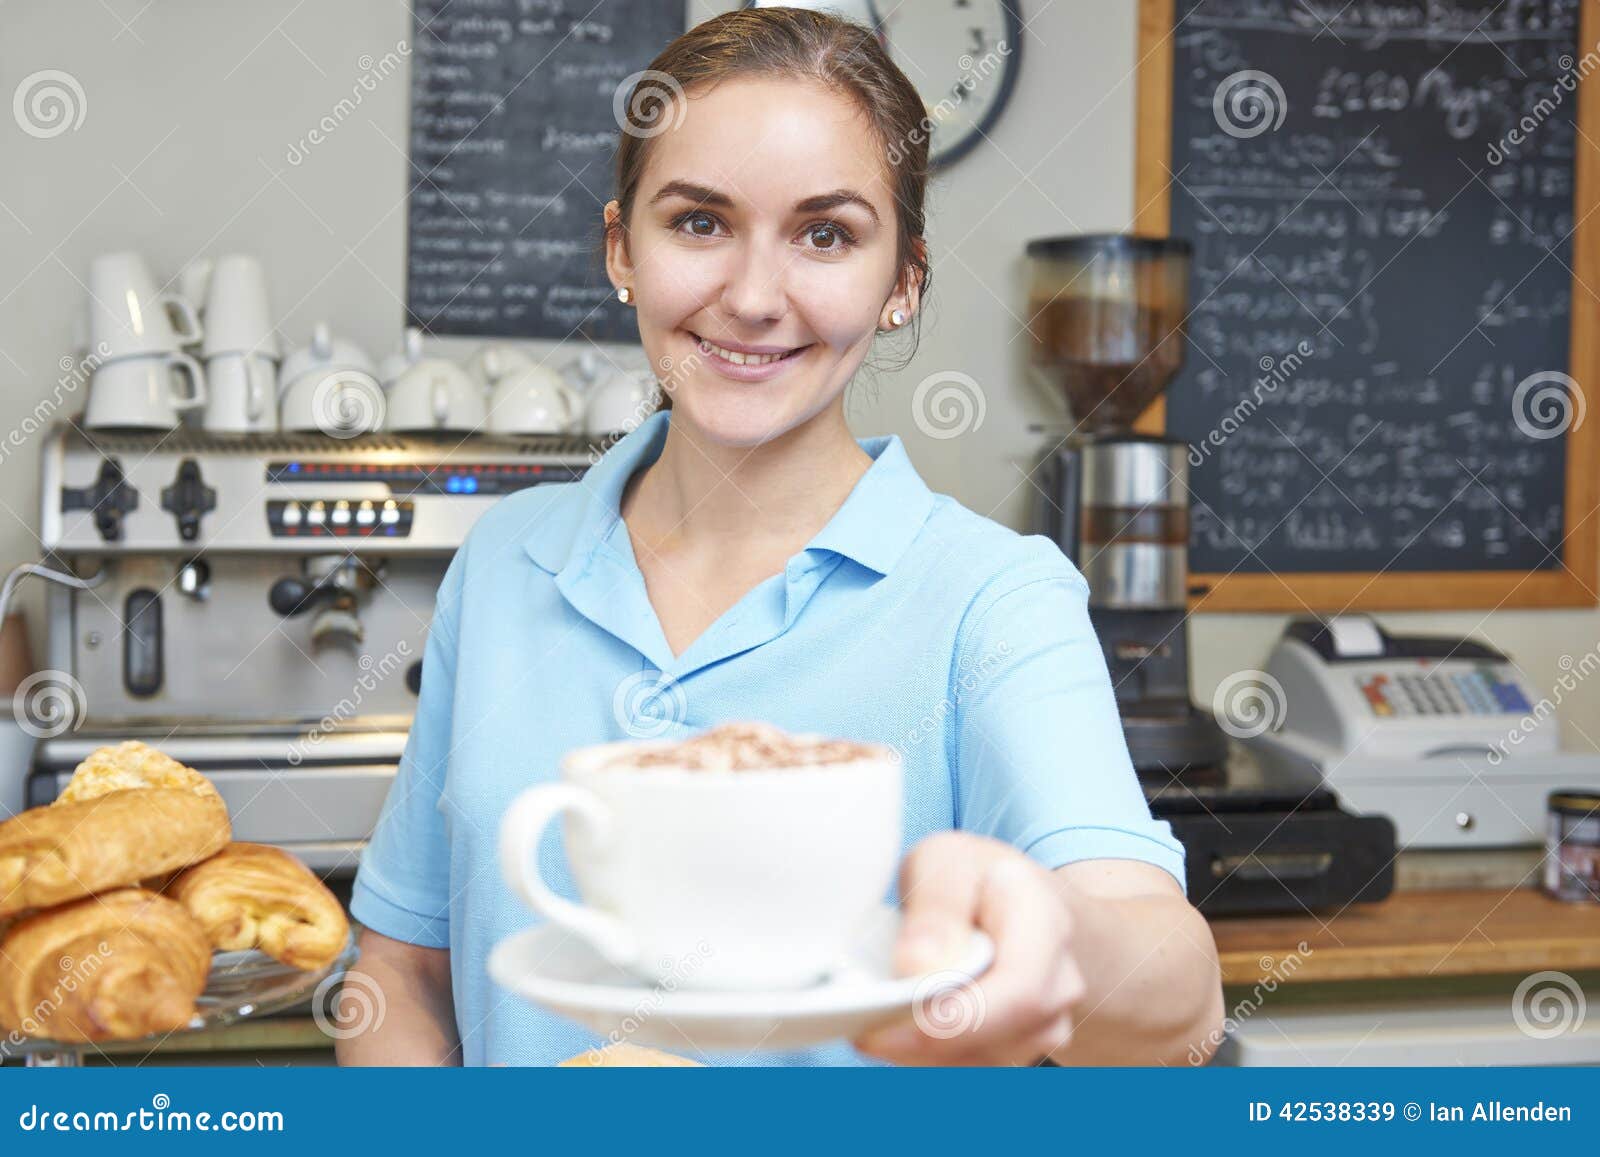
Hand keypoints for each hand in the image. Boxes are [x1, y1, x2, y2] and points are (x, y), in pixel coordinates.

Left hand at [853, 831, 1084, 1065]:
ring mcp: (1047, 1026)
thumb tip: (918, 967)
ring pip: (978, 1063)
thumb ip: (936, 904)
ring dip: (918, 1053)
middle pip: (996, 1039)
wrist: (1020, 904)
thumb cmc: (977, 879)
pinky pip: (969, 1067)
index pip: (1018, 991)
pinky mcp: (1020, 1050)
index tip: (886, 1021)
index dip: (955, 1019)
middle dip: (919, 1042)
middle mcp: (1060, 984)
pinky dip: (925, 1055)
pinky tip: (896, 1029)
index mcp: (1047, 923)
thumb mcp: (947, 860)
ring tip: (871, 1022)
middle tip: (860, 1029)